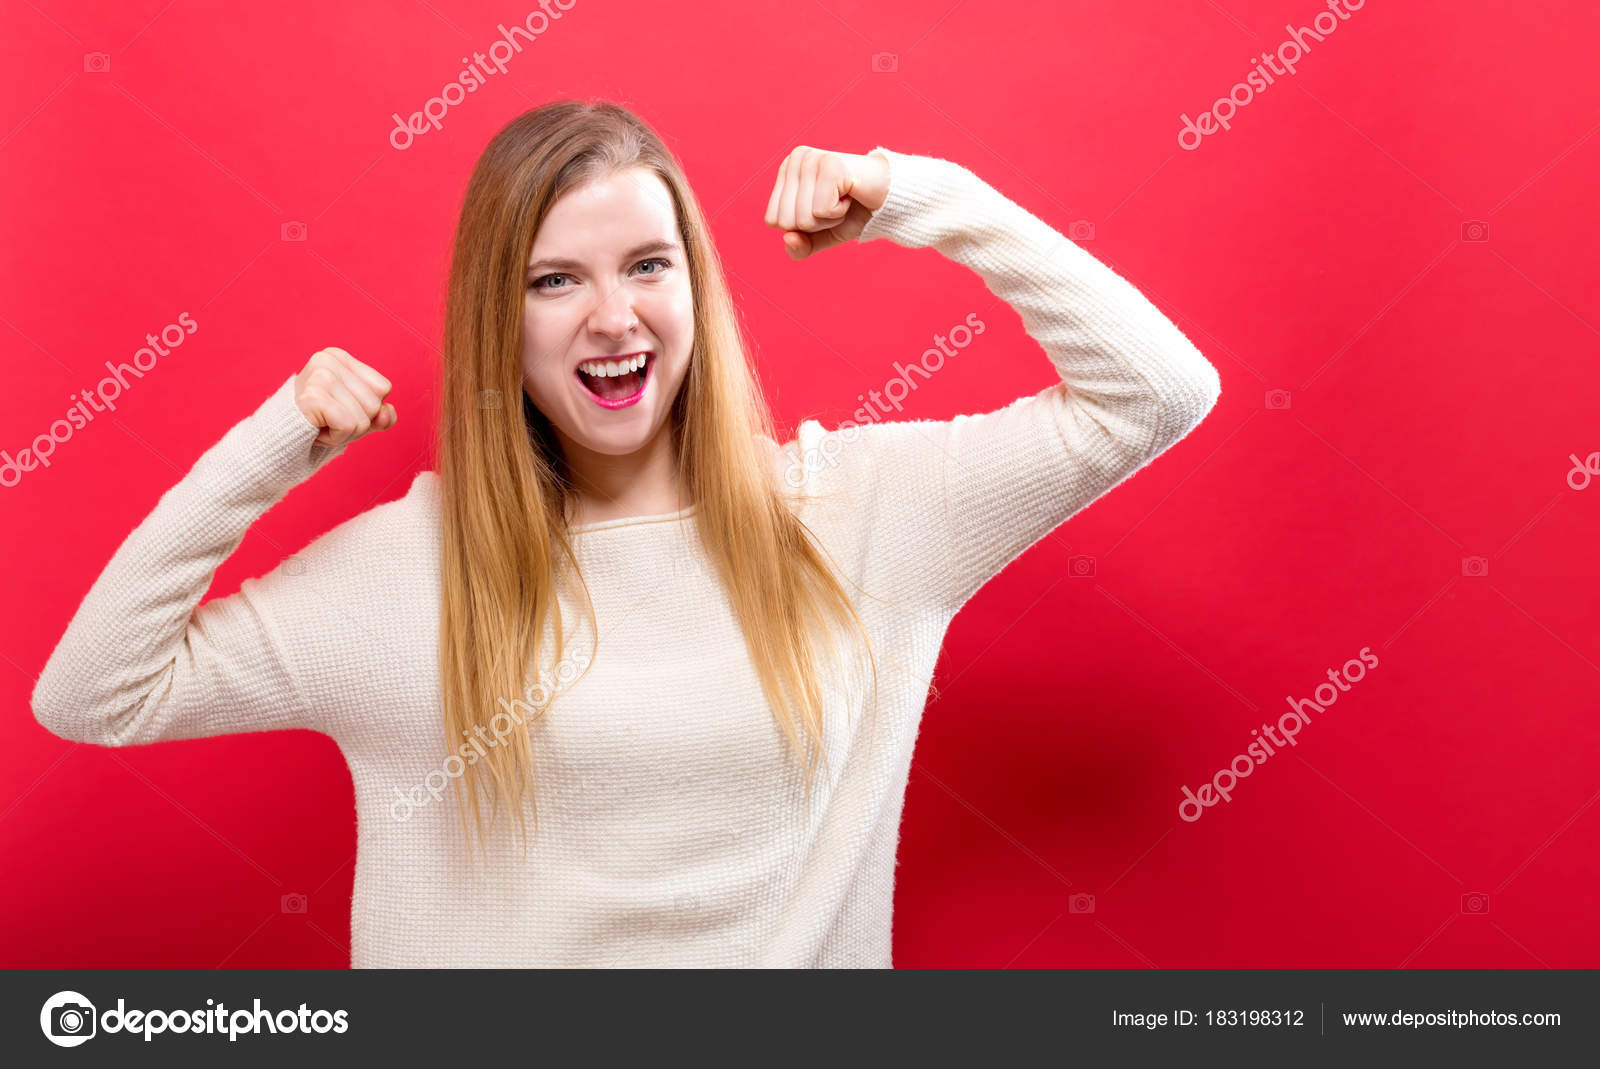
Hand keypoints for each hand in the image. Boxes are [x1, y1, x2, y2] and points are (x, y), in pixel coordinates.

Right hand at [293, 347, 396, 447]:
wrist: (278, 438)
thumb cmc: (319, 422)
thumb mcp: (356, 415)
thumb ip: (380, 415)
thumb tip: (387, 412)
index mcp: (339, 357)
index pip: (383, 388)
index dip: (366, 408)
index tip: (338, 408)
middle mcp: (327, 360)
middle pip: (374, 405)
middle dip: (356, 423)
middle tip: (327, 420)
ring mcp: (320, 376)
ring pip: (364, 419)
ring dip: (345, 433)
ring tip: (321, 425)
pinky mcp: (312, 397)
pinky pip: (349, 426)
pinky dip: (337, 438)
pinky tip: (317, 430)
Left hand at [763, 146, 890, 259]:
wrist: (890, 199)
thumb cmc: (855, 212)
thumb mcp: (821, 235)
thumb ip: (800, 246)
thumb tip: (788, 239)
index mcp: (787, 170)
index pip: (773, 220)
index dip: (803, 227)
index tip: (825, 208)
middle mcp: (796, 158)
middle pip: (786, 221)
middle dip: (815, 224)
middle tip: (837, 204)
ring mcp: (812, 159)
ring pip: (803, 219)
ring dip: (830, 219)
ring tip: (845, 199)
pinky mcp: (830, 165)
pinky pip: (821, 211)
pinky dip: (839, 213)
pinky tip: (851, 195)